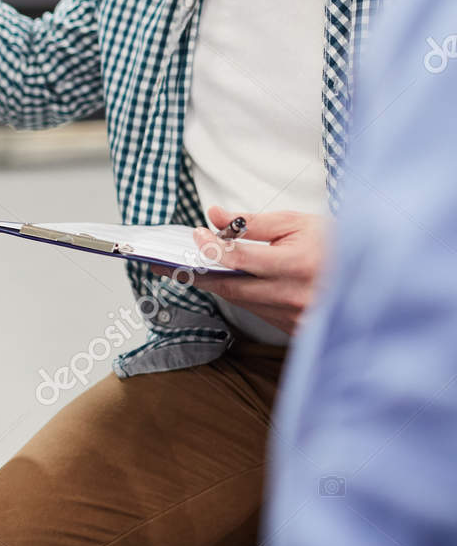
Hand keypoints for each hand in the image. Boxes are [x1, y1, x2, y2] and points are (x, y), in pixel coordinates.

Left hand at [150, 206, 328, 336]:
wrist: (377, 275)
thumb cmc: (337, 244)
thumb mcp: (297, 223)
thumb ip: (252, 223)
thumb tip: (215, 215)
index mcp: (298, 266)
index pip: (239, 261)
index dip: (211, 249)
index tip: (196, 236)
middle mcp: (295, 296)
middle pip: (232, 288)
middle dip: (198, 274)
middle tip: (169, 264)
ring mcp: (296, 318)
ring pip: (243, 302)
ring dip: (217, 286)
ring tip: (192, 269)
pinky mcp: (297, 330)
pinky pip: (259, 313)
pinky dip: (242, 297)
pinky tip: (227, 283)